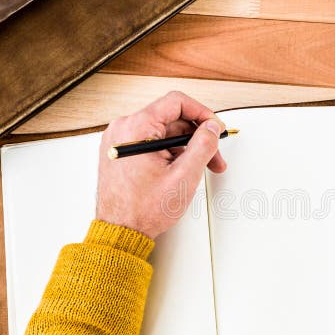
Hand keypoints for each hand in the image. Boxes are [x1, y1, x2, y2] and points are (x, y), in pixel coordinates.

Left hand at [96, 91, 226, 237]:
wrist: (120, 232)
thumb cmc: (142, 210)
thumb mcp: (184, 175)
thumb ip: (203, 145)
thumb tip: (211, 127)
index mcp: (135, 128)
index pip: (176, 102)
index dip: (202, 113)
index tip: (214, 128)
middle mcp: (123, 129)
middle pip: (172, 120)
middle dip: (197, 137)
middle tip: (214, 157)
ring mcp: (120, 142)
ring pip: (164, 133)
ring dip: (185, 148)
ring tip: (198, 170)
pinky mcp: (121, 153)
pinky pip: (152, 143)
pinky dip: (170, 153)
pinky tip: (180, 171)